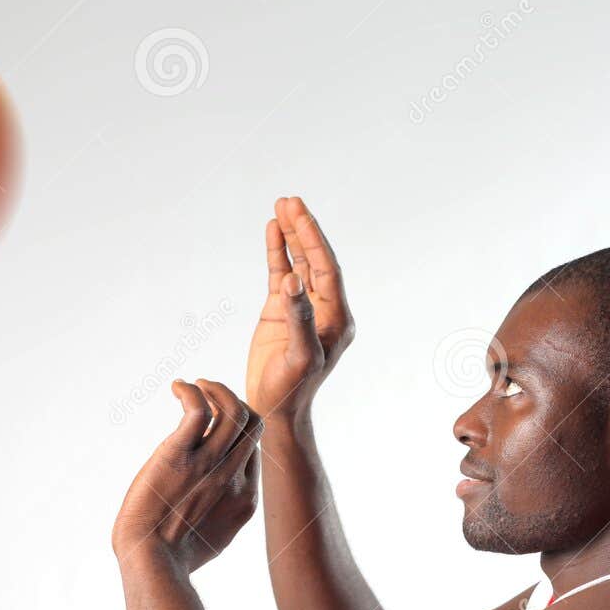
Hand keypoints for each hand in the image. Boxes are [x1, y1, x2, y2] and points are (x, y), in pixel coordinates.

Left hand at [112, 379, 262, 572]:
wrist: (151, 560)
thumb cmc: (175, 556)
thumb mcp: (216, 537)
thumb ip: (223, 515)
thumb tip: (215, 508)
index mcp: (245, 497)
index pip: (254, 448)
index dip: (239, 429)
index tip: (215, 424)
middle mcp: (233, 477)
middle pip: (253, 423)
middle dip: (233, 401)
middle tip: (208, 395)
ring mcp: (208, 465)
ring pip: (234, 410)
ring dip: (216, 390)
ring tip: (196, 386)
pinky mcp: (179, 456)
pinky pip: (198, 411)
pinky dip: (191, 392)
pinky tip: (178, 388)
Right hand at [245, 196, 354, 418]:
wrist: (275, 410)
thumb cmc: (292, 389)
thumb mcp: (300, 356)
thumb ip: (300, 317)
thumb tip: (293, 280)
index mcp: (337, 318)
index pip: (327, 269)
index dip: (314, 240)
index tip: (299, 213)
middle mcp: (324, 308)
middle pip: (316, 259)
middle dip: (304, 229)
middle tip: (290, 200)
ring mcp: (302, 308)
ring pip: (299, 263)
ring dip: (291, 235)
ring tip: (280, 206)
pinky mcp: (281, 312)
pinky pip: (280, 274)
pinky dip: (278, 252)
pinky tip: (272, 231)